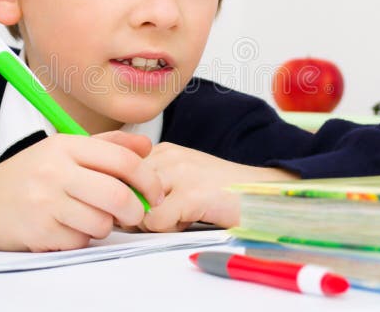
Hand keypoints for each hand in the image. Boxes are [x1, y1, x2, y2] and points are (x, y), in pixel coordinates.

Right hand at [0, 131, 162, 251]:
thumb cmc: (32, 175)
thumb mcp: (65, 149)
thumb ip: (107, 146)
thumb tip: (145, 146)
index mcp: (67, 145)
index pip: (123, 160)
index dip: (149, 179)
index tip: (155, 193)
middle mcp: (56, 170)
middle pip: (118, 195)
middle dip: (135, 210)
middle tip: (134, 214)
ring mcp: (45, 201)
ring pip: (102, 222)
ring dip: (104, 226)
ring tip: (88, 217)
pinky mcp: (39, 231)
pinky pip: (80, 241)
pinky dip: (81, 238)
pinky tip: (65, 228)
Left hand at [133, 143, 298, 231]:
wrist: (260, 194)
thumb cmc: (221, 192)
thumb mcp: (181, 180)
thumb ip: (151, 186)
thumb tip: (119, 209)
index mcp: (163, 150)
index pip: (119, 173)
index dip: (127, 197)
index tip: (146, 207)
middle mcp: (168, 156)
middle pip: (123, 190)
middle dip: (137, 210)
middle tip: (165, 215)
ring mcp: (180, 173)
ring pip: (137, 205)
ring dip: (154, 220)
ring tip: (180, 216)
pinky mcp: (191, 194)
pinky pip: (155, 221)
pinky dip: (169, 229)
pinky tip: (190, 220)